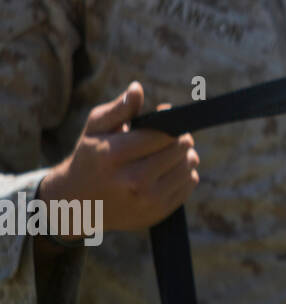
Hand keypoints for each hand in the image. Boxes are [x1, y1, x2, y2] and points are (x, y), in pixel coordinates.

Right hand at [39, 82, 200, 234]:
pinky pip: (189, 184)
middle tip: (172, 134)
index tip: (168, 113)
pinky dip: (186, 173)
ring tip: (172, 150)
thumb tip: (137, 89)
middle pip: (179, 149)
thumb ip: (118, 108)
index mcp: (114, 156)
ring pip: (189, 166)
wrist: (77, 203)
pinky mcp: (157, 214)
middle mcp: (132, 181)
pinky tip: (171, 168)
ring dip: (186, 155)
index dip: (171, 121)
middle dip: (180, 137)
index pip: (163, 134)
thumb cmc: (90, 158)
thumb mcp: (95, 129)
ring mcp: (146, 201)